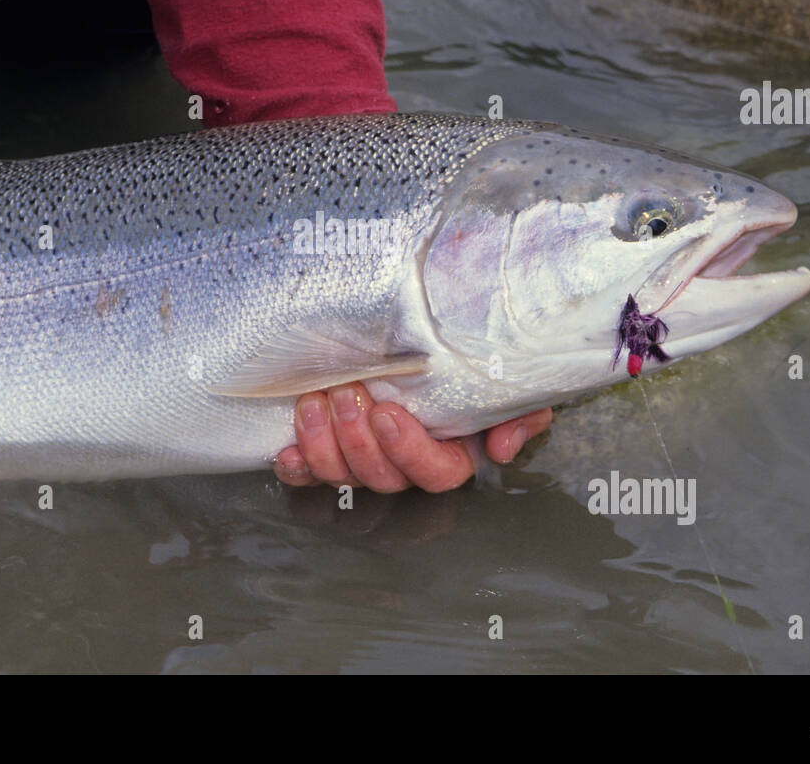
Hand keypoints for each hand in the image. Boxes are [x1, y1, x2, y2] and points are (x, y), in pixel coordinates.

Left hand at [274, 382, 551, 492]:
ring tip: (314, 403)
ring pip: (343, 476)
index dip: (408, 451)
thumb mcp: (510, 379)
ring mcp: (366, 458)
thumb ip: (522, 413)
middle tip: (347, 394)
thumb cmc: (472, 356)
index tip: (387, 413)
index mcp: (453, 451)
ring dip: (324, 445)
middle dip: (357, 440)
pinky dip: (297, 466)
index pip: (437, 474)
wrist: (435, 330)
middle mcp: (407, 462)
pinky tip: (287, 452)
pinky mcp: (331, 449)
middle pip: (383, 478)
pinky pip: (311, 473)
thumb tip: (501, 448)